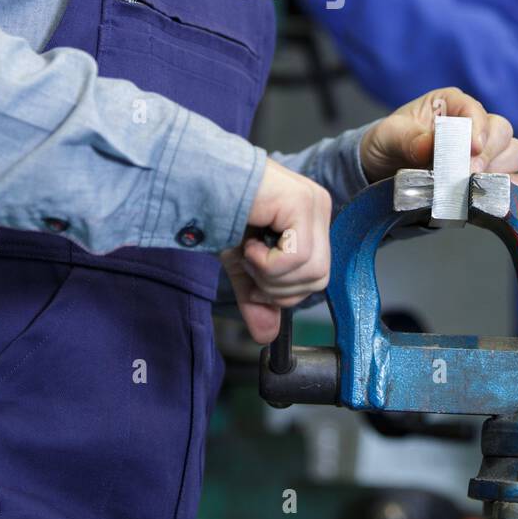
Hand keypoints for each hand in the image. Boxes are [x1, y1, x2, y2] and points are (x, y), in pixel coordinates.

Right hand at [219, 159, 332, 344]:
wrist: (198, 182)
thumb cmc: (219, 211)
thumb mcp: (242, 265)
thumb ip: (257, 298)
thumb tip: (267, 336)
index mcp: (311, 219)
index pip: (317, 276)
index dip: (284, 291)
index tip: (253, 279)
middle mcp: (318, 207)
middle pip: (319, 278)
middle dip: (278, 287)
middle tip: (250, 267)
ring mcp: (313, 203)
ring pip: (311, 271)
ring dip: (270, 275)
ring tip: (249, 252)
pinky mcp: (300, 203)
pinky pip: (297, 258)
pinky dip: (267, 263)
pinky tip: (249, 243)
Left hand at [360, 87, 517, 190]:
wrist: (382, 173)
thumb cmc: (387, 145)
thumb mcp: (387, 137)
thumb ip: (407, 139)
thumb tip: (429, 145)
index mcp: (450, 105)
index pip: (473, 109)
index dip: (477, 127)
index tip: (473, 148)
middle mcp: (474, 125)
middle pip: (501, 131)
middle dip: (488, 154)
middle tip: (467, 175)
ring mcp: (486, 153)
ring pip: (514, 154)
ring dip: (499, 171)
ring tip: (473, 188)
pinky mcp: (491, 180)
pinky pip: (517, 182)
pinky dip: (510, 191)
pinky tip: (490, 200)